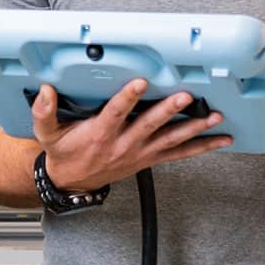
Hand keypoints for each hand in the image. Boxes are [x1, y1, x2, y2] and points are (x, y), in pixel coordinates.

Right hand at [30, 80, 231, 193]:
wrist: (73, 182)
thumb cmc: (64, 153)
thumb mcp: (47, 133)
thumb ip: (44, 111)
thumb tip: (46, 90)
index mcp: (100, 134)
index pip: (116, 112)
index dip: (128, 97)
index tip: (141, 82)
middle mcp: (123, 144)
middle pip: (150, 125)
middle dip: (169, 110)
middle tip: (186, 97)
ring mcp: (140, 153)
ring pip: (171, 139)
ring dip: (194, 128)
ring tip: (214, 117)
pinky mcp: (150, 159)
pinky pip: (179, 154)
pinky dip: (202, 146)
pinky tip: (220, 139)